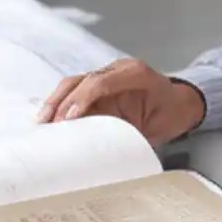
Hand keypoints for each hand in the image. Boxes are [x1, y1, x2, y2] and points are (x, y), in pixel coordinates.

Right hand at [36, 59, 205, 144]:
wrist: (179, 102)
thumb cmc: (171, 113)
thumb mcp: (159, 125)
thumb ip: (134, 133)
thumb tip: (107, 151)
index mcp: (136, 73)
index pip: (102, 81)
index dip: (83, 97)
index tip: (70, 117)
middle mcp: (117, 70)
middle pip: (82, 80)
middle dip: (62, 100)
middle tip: (50, 122)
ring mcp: (106, 75)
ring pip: (74, 83)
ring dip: (56, 102)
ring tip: (43, 121)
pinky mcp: (97, 86)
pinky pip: (75, 91)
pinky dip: (60, 104)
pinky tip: (48, 117)